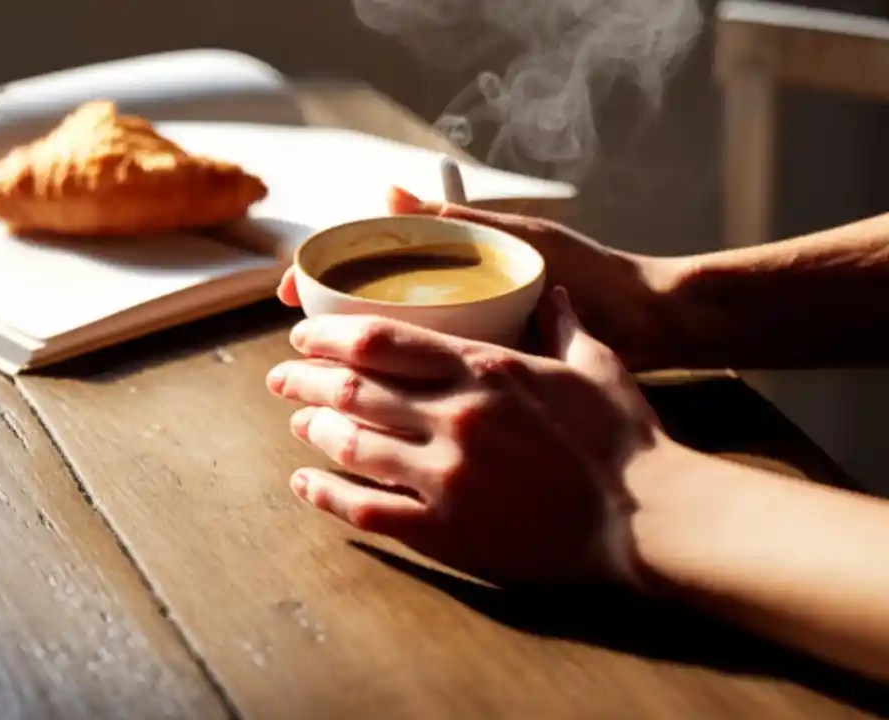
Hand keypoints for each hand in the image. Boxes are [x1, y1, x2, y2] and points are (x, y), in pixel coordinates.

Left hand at [267, 288, 668, 587]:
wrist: (648, 520)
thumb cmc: (626, 439)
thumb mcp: (596, 364)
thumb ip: (563, 323)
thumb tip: (552, 291)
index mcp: (484, 367)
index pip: (378, 339)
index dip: (327, 335)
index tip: (303, 334)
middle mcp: (454, 415)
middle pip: (350, 388)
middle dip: (304, 379)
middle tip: (281, 377)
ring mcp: (445, 474)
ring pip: (350, 443)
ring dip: (313, 428)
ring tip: (298, 421)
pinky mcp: (445, 530)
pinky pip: (365, 509)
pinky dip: (324, 494)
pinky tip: (304, 484)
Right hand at [278, 187, 689, 370]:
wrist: (652, 323)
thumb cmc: (591, 275)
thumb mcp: (522, 240)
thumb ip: (456, 221)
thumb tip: (384, 191)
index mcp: (453, 271)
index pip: (369, 271)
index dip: (323, 279)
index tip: (291, 296)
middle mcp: (452, 306)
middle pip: (369, 322)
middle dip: (325, 342)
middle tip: (293, 364)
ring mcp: (468, 345)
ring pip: (393, 363)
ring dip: (353, 381)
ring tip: (320, 401)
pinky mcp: (489, 381)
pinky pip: (430, 393)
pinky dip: (400, 408)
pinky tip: (373, 429)